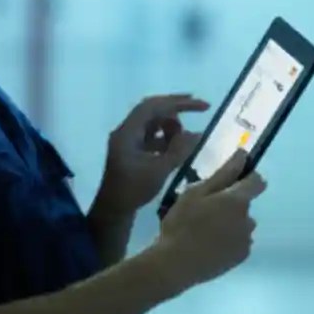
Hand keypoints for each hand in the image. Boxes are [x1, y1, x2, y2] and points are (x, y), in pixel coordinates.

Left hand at [93, 94, 210, 216]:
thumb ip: (178, 150)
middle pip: (152, 110)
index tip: (201, 106)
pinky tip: (179, 146)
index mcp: (127, 132)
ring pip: (152, 122)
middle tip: (199, 108)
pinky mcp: (132, 150)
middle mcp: (126, 131)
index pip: (153, 106)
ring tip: (186, 137)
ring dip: (171, 125)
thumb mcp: (159, 170)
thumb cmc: (133, 190)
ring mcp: (128, 140)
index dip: (178, 102)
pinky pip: (151, 135)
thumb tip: (196, 134)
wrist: (113, 210)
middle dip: (176, 108)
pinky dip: (166, 137)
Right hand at [152, 149, 266, 287]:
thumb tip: (243, 154)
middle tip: (204, 209)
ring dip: (229, 222)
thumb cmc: (182, 223)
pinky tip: (209, 244)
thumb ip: (223, 173)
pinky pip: (238, 241)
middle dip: (230, 203)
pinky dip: (228, 240)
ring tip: (204, 229)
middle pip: (245, 204)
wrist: (175, 265)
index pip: (257, 181)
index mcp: (238, 201)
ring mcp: (246, 240)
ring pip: (241, 223)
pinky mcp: (240, 257)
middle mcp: (248, 219)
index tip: (230, 179)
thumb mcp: (196, 192)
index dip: (247, 176)